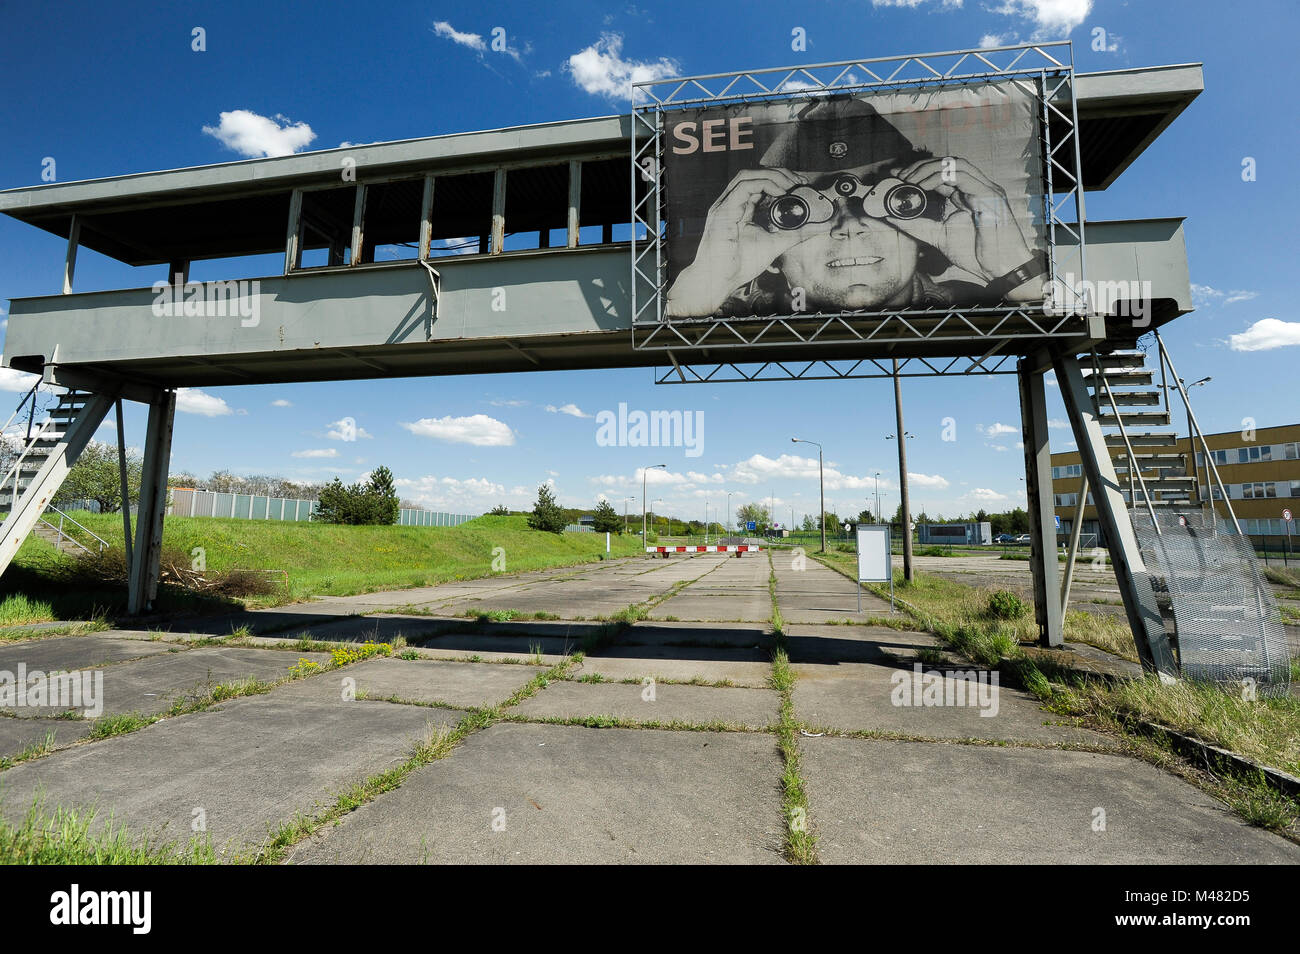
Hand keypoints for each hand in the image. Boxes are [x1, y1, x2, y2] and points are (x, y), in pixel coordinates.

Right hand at [667, 168, 815, 315]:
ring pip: (748, 175)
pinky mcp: (723, 210)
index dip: (781, 178)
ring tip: (791, 185)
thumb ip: (797, 234)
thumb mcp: (776, 244)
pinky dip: (764, 184)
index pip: (760, 183)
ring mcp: (725, 205)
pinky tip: (780, 192)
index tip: (800, 184)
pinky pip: (744, 186)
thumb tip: (822, 227)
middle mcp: (731, 203)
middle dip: (779, 173)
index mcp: (740, 209)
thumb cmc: (738, 265)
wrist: (719, 280)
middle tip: (799, 181)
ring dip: (773, 175)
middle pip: (754, 173)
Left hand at [885, 157, 1033, 282]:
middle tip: (900, 175)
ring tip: (910, 180)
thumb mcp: (937, 236)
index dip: (917, 170)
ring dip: (929, 168)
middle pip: (946, 163)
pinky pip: (963, 175)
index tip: (896, 175)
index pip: (940, 173)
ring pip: (955, 163)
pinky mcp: (989, 194)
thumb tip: (891, 217)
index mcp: (964, 194)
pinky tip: (924, 186)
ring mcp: (983, 188)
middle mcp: (974, 187)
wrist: (997, 268)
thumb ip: (916, 225)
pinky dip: (941, 177)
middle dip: (920, 166)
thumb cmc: (974, 253)